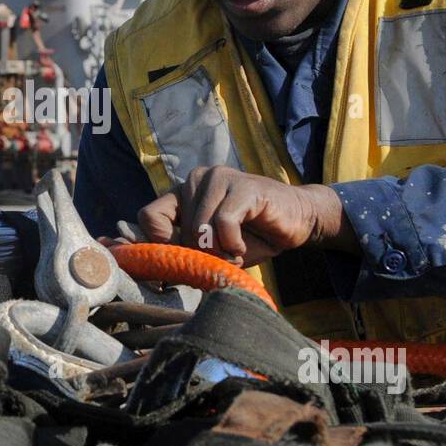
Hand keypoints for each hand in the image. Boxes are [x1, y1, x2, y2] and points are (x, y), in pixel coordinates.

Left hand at [137, 166, 357, 266]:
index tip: (181, 263)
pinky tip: (243, 246)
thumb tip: (150, 267)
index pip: (148, 216)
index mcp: (182, 193)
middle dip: (200, 255)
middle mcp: (196, 179)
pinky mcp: (242, 186)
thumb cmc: (250, 237)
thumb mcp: (209, 250)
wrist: (297, 220)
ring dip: (218, 252)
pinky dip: (233, 245)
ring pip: (199, 229)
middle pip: (178, 231)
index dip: (158, 244)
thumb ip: (181, 252)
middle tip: (222, 257)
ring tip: (234, 251)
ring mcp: (219, 177)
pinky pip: (223, 224)